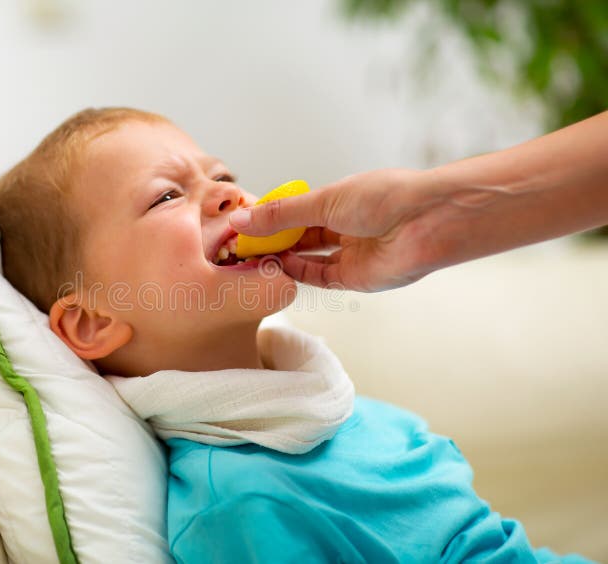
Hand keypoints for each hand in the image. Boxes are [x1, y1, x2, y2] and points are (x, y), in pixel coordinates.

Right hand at [230, 169, 442, 291]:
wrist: (428, 221)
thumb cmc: (385, 198)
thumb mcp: (324, 201)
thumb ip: (282, 215)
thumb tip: (241, 219)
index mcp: (340, 201)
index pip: (297, 212)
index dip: (271, 219)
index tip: (243, 225)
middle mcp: (345, 227)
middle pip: (300, 237)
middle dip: (273, 241)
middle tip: (242, 245)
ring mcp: (350, 253)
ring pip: (307, 258)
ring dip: (282, 258)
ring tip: (253, 257)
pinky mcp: (355, 277)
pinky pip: (320, 276)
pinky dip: (298, 273)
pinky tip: (278, 266)